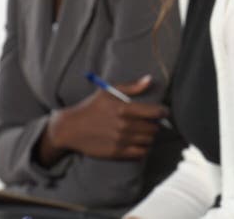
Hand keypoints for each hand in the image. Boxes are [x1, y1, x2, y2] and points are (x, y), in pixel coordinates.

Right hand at [38, 75, 167, 163]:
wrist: (70, 128)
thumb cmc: (91, 107)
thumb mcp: (109, 92)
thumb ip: (132, 87)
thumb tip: (150, 80)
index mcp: (124, 109)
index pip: (155, 112)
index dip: (163, 112)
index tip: (163, 112)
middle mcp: (124, 126)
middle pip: (153, 128)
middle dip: (155, 125)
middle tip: (151, 122)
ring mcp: (120, 140)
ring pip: (148, 141)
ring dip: (150, 137)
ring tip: (145, 132)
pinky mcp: (116, 153)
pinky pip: (140, 154)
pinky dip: (143, 149)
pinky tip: (139, 143)